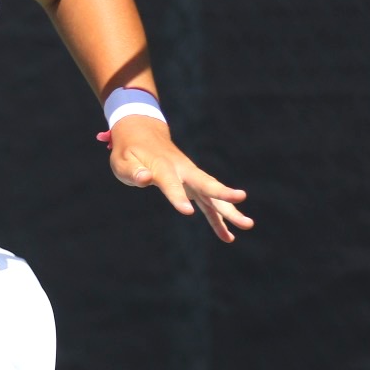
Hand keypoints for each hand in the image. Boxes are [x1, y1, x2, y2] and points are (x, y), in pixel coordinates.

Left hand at [101, 116, 252, 241]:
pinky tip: (228, 237)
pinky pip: (208, 204)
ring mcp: (190, 177)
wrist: (143, 133)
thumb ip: (132, 171)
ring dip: (229, 210)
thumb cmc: (129, 150)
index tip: (188, 212)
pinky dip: (217, 219)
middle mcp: (182, 170)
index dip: (178, 197)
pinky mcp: (193, 185)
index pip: (171, 183)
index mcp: (162, 166)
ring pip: (212, 195)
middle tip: (241, 199)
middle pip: (205, 183)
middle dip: (222, 193)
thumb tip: (145, 179)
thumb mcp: (122, 161)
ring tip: (248, 225)